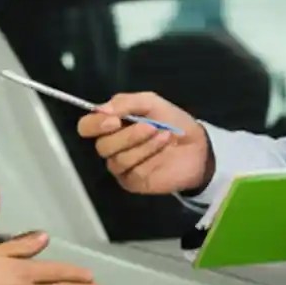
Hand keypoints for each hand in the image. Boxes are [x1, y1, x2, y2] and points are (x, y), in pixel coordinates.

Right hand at [76, 92, 208, 194]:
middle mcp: (112, 146)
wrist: (198, 146)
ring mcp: (121, 166)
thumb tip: (101, 109)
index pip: (87, 127)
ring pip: (118, 159)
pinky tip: (164, 147)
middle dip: (128, 136)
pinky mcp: (132, 182)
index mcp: (112, 125)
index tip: (114, 120)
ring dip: (143, 145)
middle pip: (102, 146)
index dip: (95, 124)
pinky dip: (149, 156)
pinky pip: (132, 171)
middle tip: (150, 126)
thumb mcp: (151, 103)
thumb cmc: (173, 122)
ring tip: (165, 136)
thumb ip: (126, 102)